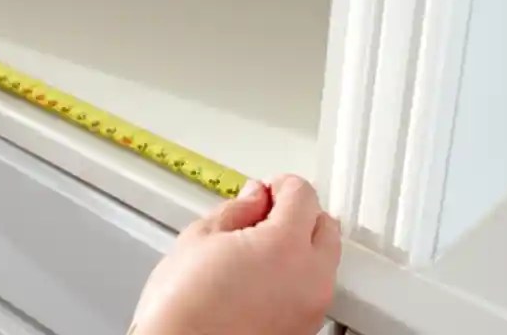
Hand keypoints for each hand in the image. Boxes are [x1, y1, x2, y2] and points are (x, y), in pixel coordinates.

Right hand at [131, 175, 340, 334]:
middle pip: (324, 226)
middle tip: (263, 215)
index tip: (263, 190)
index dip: (278, 186)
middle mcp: (310, 278)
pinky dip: (295, 277)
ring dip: (300, 246)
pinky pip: (312, 290)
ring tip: (257, 251)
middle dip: (297, 214)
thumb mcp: (198, 239)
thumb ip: (236, 210)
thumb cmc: (181, 312)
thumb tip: (253, 200)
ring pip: (323, 260)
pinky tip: (261, 279)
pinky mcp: (305, 330)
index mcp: (286, 246)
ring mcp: (311, 309)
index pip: (302, 194)